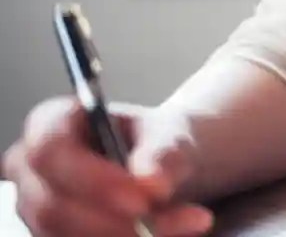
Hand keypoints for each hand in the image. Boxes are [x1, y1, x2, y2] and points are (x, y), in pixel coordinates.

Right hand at [2, 97, 212, 235]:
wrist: (164, 169)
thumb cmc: (156, 142)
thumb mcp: (170, 134)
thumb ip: (163, 152)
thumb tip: (152, 183)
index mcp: (50, 124)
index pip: (51, 151)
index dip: (92, 179)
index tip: (141, 200)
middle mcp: (32, 170)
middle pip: (52, 207)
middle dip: (116, 221)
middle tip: (177, 220)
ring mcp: (36, 210)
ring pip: (68, 236)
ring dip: (130, 236)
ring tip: (190, 221)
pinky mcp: (54, 236)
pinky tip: (172, 233)